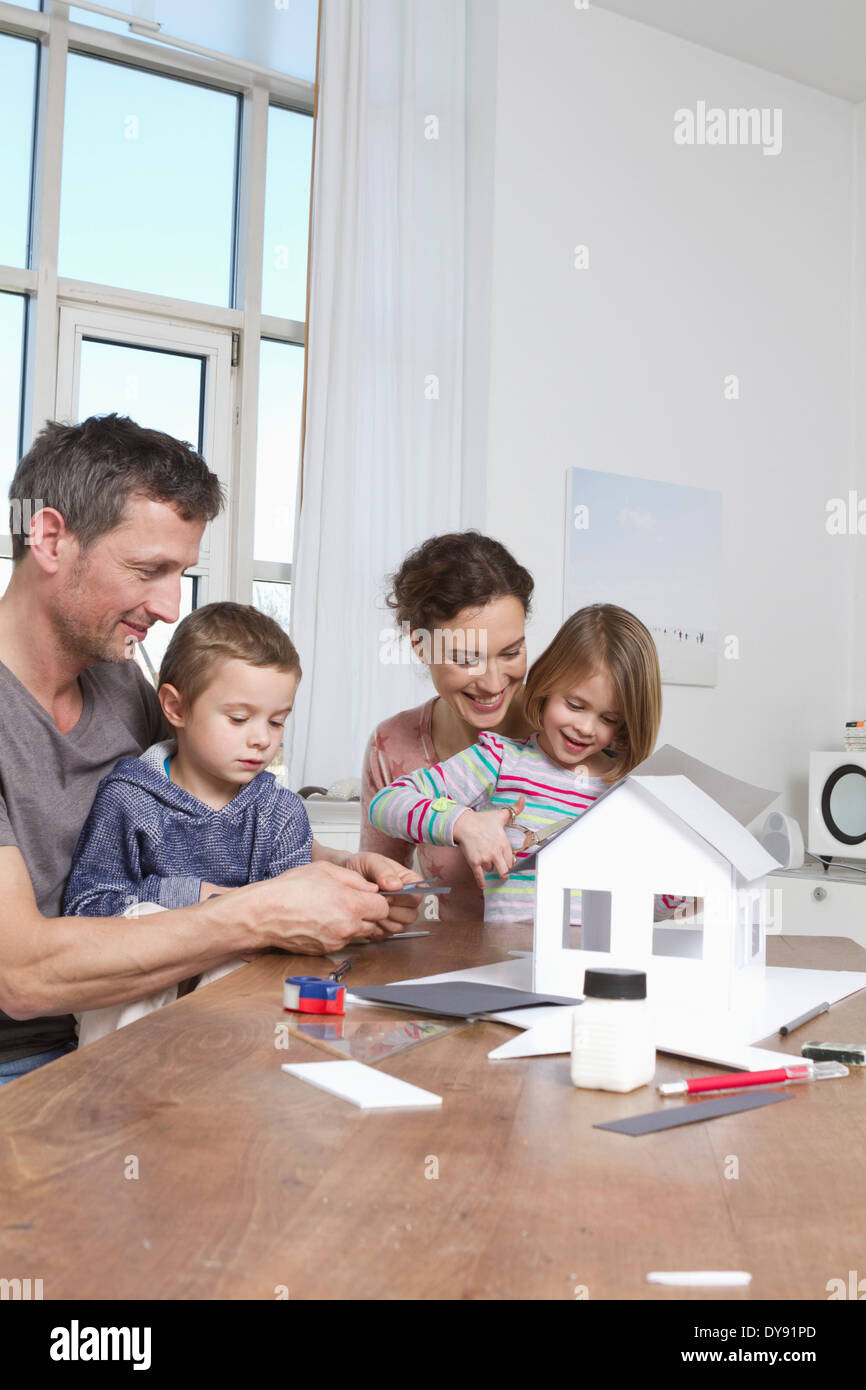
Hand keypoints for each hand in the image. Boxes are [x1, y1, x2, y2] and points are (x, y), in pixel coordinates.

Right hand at [252, 860, 392, 952]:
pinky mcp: (326, 951)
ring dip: (351, 923)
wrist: (264, 914)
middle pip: (374, 923)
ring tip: (330, 910)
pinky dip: (337, 932)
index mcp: (350, 905)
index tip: (367, 896)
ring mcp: (336, 941)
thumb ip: (354, 879)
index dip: (377, 900)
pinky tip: (321, 920)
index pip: (384, 908)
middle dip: (366, 913)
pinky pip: (341, 941)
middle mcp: (347, 927)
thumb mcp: (325, 870)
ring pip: (357, 933)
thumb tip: (370, 888)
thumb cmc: (289, 890)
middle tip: (348, 902)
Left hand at [344, 853, 423, 931]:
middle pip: (411, 915)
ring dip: (382, 919)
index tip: (387, 893)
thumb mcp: (371, 861)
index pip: (418, 895)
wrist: (344, 879)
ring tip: (369, 906)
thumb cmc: (360, 867)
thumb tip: (396, 885)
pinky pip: (385, 934)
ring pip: (399, 927)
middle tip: (375, 900)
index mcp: (409, 882)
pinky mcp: (386, 927)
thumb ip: (384, 871)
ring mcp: (398, 915)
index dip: (403, 897)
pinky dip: (374, 927)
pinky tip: (366, 914)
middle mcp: (407, 900)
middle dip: (391, 910)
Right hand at [452, 796, 525, 890]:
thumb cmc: (482, 820)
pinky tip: (484, 886)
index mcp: (504, 843)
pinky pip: (480, 876)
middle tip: (503, 873)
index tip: (508, 864)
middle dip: (504, 872)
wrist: (463, 823)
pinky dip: (482, 882)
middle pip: (504, 870)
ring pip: (490, 870)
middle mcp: (496, 852)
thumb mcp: (500, 815)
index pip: (511, 860)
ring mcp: (485, 858)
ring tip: (485, 860)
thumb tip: (523, 799)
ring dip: (489, 868)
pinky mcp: (474, 862)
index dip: (510, 863)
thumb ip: (514, 810)